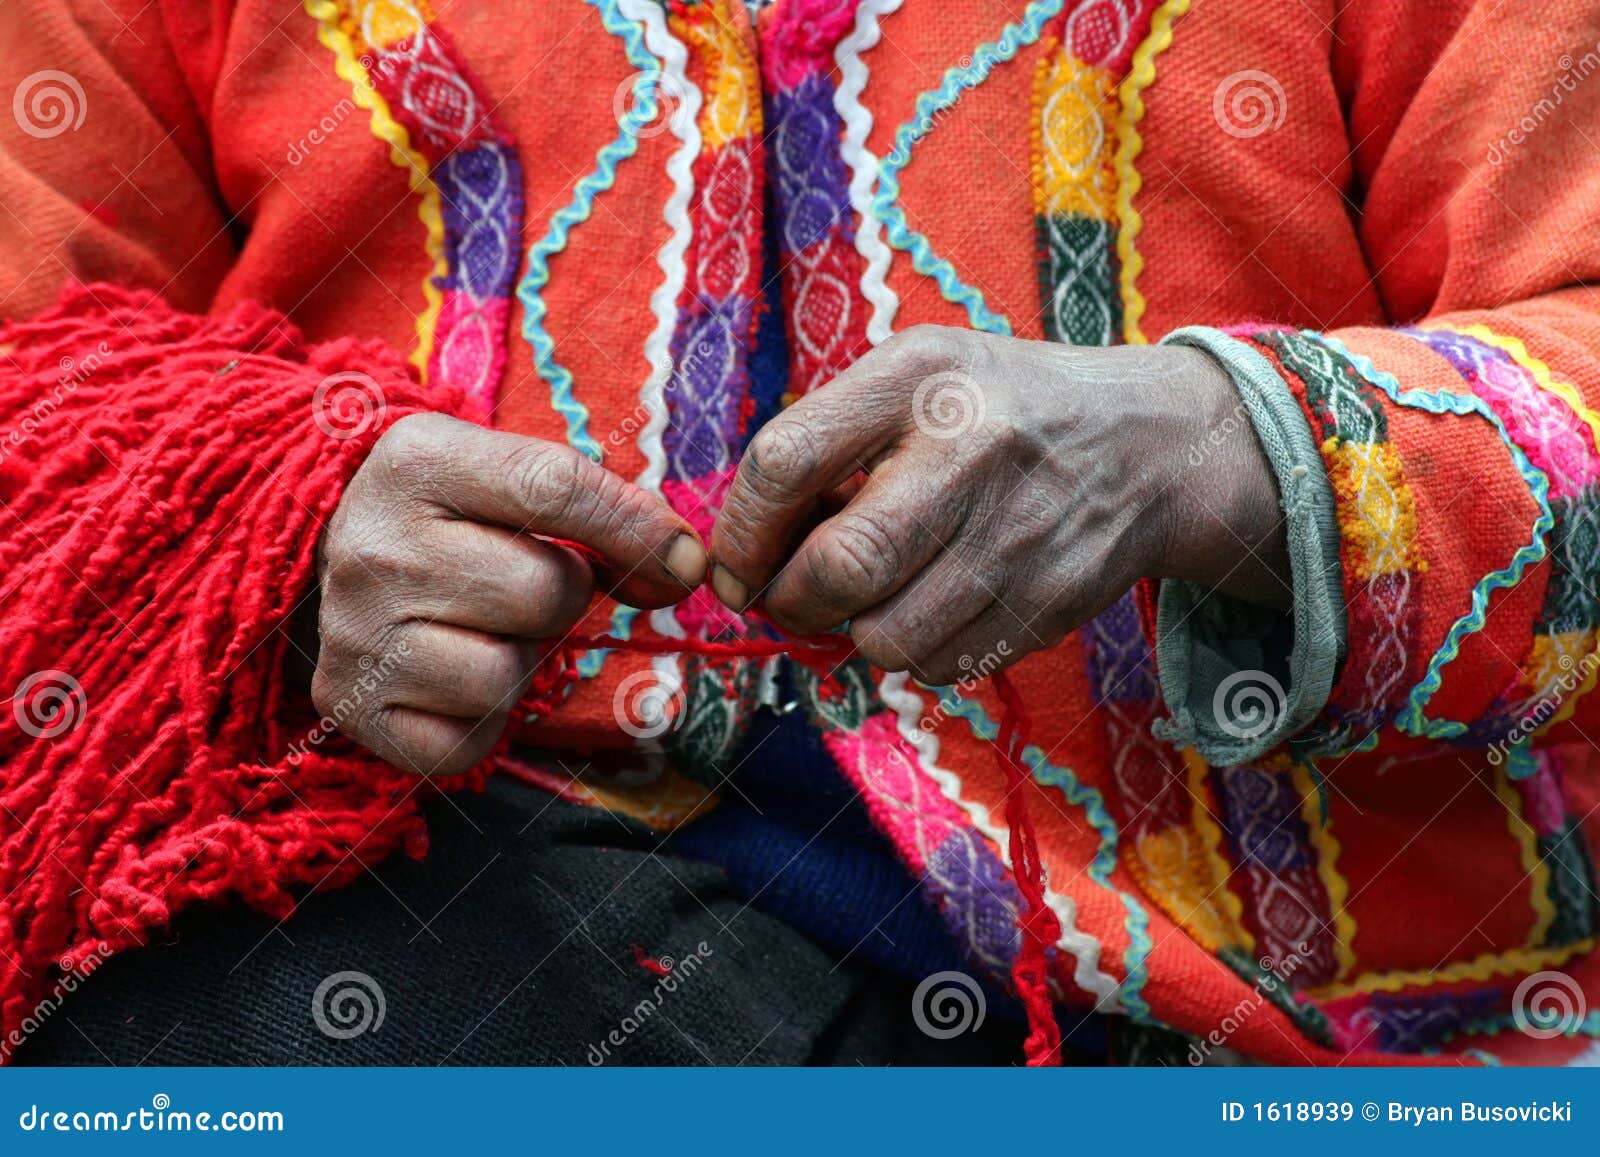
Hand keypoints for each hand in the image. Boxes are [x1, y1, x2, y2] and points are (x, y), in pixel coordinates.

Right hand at [309, 413, 705, 774]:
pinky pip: (465, 743)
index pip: (557, 488)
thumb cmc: (454, 515)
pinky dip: (481, 723)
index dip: (638, 530)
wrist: (332, 558)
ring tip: (483, 630)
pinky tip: (453, 678)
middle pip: (543, 592)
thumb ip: (604, 505)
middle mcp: (374, 545)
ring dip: (519, 662)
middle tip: (521, 585)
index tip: (683, 562)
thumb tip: (686, 567)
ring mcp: (355, 632)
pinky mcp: (349, 705)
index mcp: (419, 462)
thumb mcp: (511, 474)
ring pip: (504, 676)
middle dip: (561, 597)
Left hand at [709, 326, 1287, 684]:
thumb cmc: (992, 410)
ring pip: (886, 638)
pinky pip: (941, 667)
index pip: (786, 461)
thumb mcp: (911, 376)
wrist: (1146, 445)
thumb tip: (746, 552)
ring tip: (873, 595)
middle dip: (792, 601)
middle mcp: (973, 449)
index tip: (737, 563)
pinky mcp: (1051, 602)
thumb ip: (826, 440)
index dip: (742, 531)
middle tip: (791, 595)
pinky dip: (918, 652)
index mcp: (918, 375)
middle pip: (840, 567)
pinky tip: (934, 605)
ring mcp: (1020, 532)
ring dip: (856, 632)